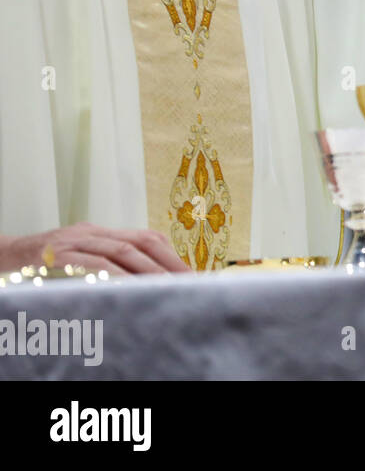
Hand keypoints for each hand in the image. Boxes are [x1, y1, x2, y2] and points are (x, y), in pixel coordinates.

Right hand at [0, 222, 191, 274]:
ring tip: (166, 286)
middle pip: (140, 242)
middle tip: (187, 282)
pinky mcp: (57, 255)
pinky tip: (129, 287)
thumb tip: (148, 279)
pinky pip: (91, 264)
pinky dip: (113, 275)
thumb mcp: (81, 256)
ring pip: (120, 251)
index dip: (172, 254)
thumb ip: (110, 263)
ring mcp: (74, 242)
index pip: (146, 237)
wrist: (4, 256)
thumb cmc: (45, 262)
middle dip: (167, 263)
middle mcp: (91, 232)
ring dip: (147, 271)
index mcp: (101, 231)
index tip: (192, 274)